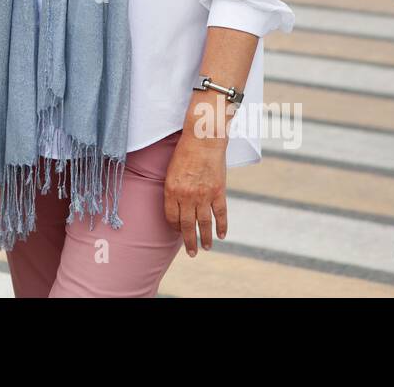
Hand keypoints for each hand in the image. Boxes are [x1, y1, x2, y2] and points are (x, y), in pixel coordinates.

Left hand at [163, 136, 228, 257]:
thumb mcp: (171, 171)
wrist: (204, 140)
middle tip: (191, 253)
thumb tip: (177, 205)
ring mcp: (203, 196)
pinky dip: (222, 226)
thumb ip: (173, 189)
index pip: (171, 217)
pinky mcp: (218, 192)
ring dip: (204, 238)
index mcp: (171, 190)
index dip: (174, 227)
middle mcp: (186, 196)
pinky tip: (221, 235)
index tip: (178, 232)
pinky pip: (220, 214)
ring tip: (205, 248)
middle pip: (186, 225)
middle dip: (189, 241)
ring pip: (204, 224)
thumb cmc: (185, 152)